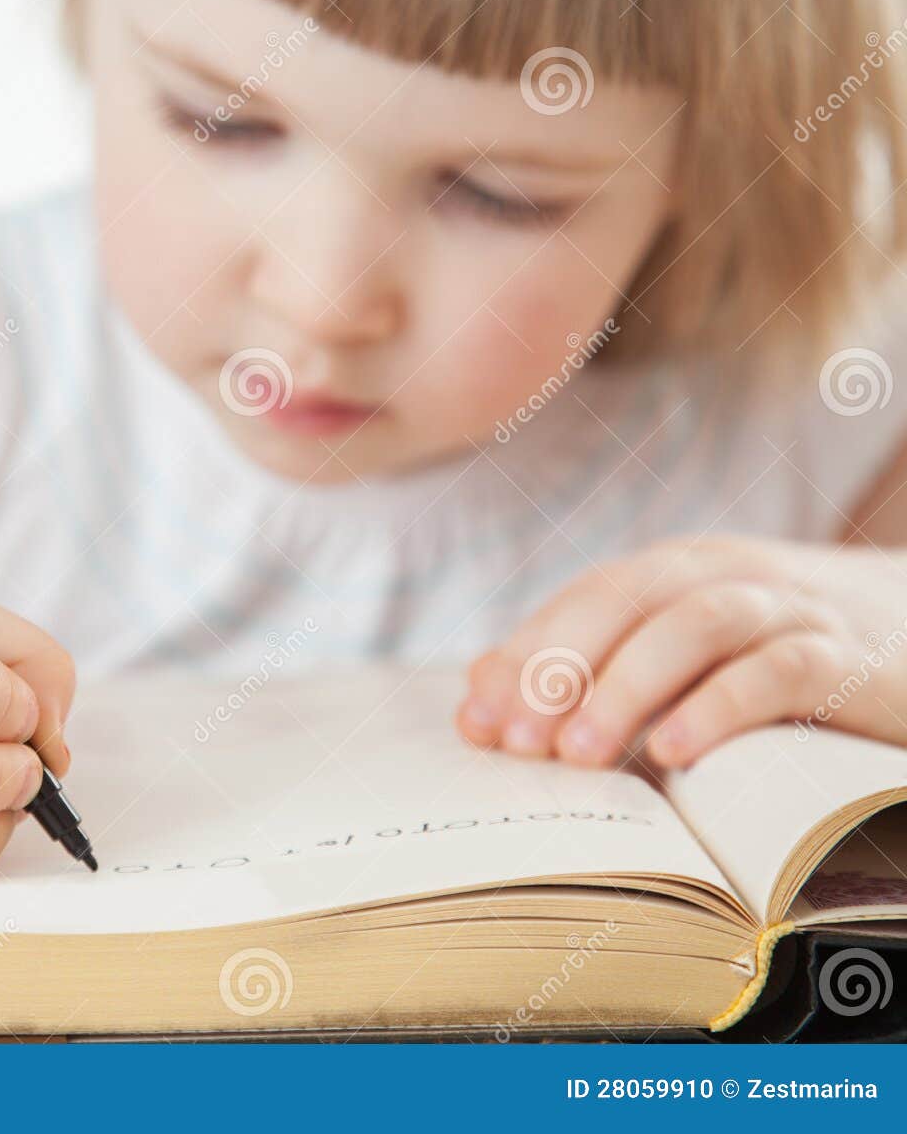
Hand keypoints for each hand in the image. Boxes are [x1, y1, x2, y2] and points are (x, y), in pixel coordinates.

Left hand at [455, 536, 906, 768]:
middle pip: (626, 601)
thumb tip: (477, 698)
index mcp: (676, 571)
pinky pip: (779, 669)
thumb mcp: (679, 656)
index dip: (526, 656)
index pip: (583, 601)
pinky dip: (719, 706)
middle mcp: (726, 575)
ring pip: (694, 625)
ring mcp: (791, 610)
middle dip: (562, 670)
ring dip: (627, 687)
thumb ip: (586, 669)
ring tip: (580, 754)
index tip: (479, 722)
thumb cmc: (778, 657)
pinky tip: (674, 750)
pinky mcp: (849, 660)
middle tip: (521, 744)